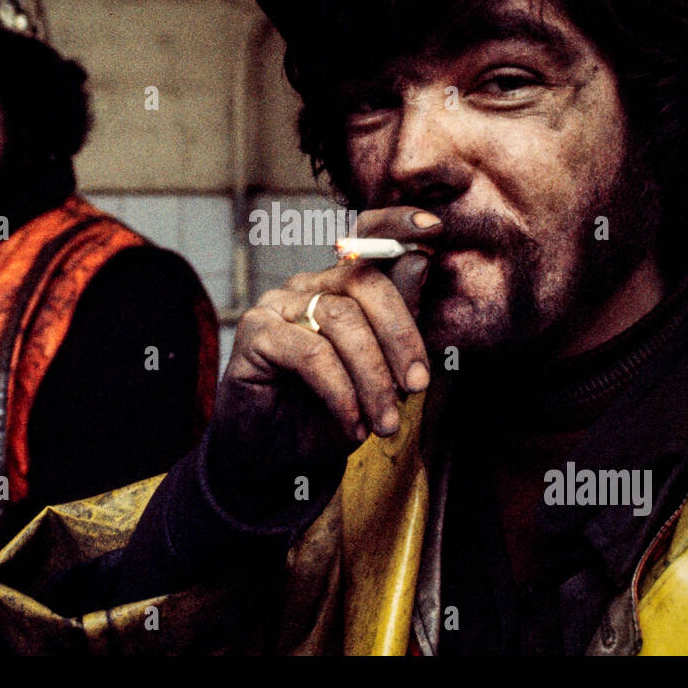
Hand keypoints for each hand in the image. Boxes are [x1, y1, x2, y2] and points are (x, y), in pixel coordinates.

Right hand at [205, 207, 441, 515]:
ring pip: (341, 319)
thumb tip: (421, 259)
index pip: (365, 239)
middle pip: (363, 283)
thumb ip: (398, 322)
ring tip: (384, 423)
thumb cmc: (328, 416)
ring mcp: (276, 306)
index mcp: (339, 287)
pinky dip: (341, 392)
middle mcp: (306, 286)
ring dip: (373, 377)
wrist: (275, 463)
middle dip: (401, 336)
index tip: (434, 228)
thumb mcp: (379, 374)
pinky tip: (351, 425)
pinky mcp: (254, 335)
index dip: (396, 225)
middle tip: (417, 387)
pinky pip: (312, 353)